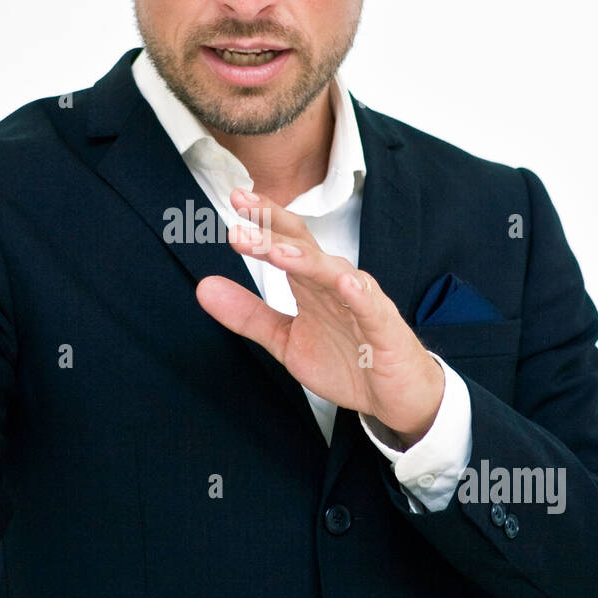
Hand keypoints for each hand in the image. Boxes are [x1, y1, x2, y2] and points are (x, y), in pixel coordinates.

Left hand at [195, 188, 444, 444]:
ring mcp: (362, 302)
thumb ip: (248, 314)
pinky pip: (371, 307)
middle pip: (305, 246)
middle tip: (244, 213)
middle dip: (274, 229)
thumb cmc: (347, 360)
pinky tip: (346, 282)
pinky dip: (360, 293)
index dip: (263, 220)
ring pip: (333, 272)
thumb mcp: (285, 339)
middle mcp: (335, 284)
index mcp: (311, 284)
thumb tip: (203, 287)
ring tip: (278, 251)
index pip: (286, 240)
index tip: (235, 199)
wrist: (394, 398)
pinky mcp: (384, 328)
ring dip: (306, 259)